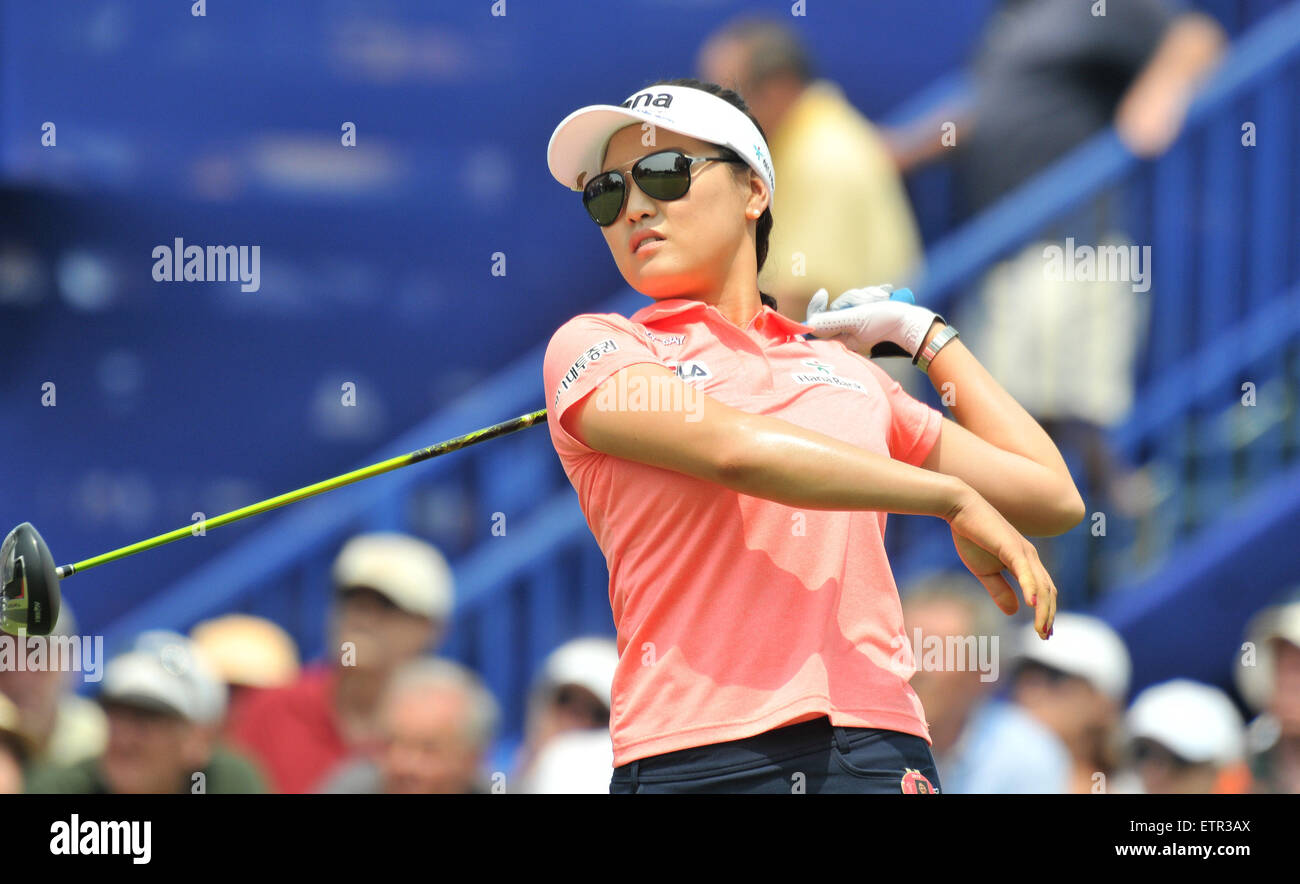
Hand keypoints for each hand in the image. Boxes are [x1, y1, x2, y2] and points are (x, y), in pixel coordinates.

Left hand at [805, 284, 938, 358]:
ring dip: (864, 296)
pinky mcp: (869, 316)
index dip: (816, 308)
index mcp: (841, 340)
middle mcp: (848, 334)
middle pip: (836, 307)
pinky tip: (883, 295)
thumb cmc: (887, 323)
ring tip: (880, 299)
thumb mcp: (858, 319)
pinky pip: (862, 299)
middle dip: (851, 299)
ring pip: (850, 301)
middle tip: (867, 301)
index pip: (817, 324)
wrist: (914, 322)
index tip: (822, 293)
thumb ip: (833, 321)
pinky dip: (871, 295)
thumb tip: (809, 323)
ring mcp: (859, 325)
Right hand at [943, 485, 1057, 638]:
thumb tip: (1015, 612)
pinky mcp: (1012, 548)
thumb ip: (1000, 591)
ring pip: (1040, 586)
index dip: (1046, 612)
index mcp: (1025, 561)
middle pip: (1048, 591)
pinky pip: (1025, 572)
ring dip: (1043, 609)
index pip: (1044, 590)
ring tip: (1042, 629)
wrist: (960, 509)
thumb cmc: (972, 537)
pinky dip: (1030, 589)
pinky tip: (1031, 605)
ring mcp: (1023, 552)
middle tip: (1045, 636)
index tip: (1045, 632)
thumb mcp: (985, 571)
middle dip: (1049, 615)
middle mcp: (1030, 557)